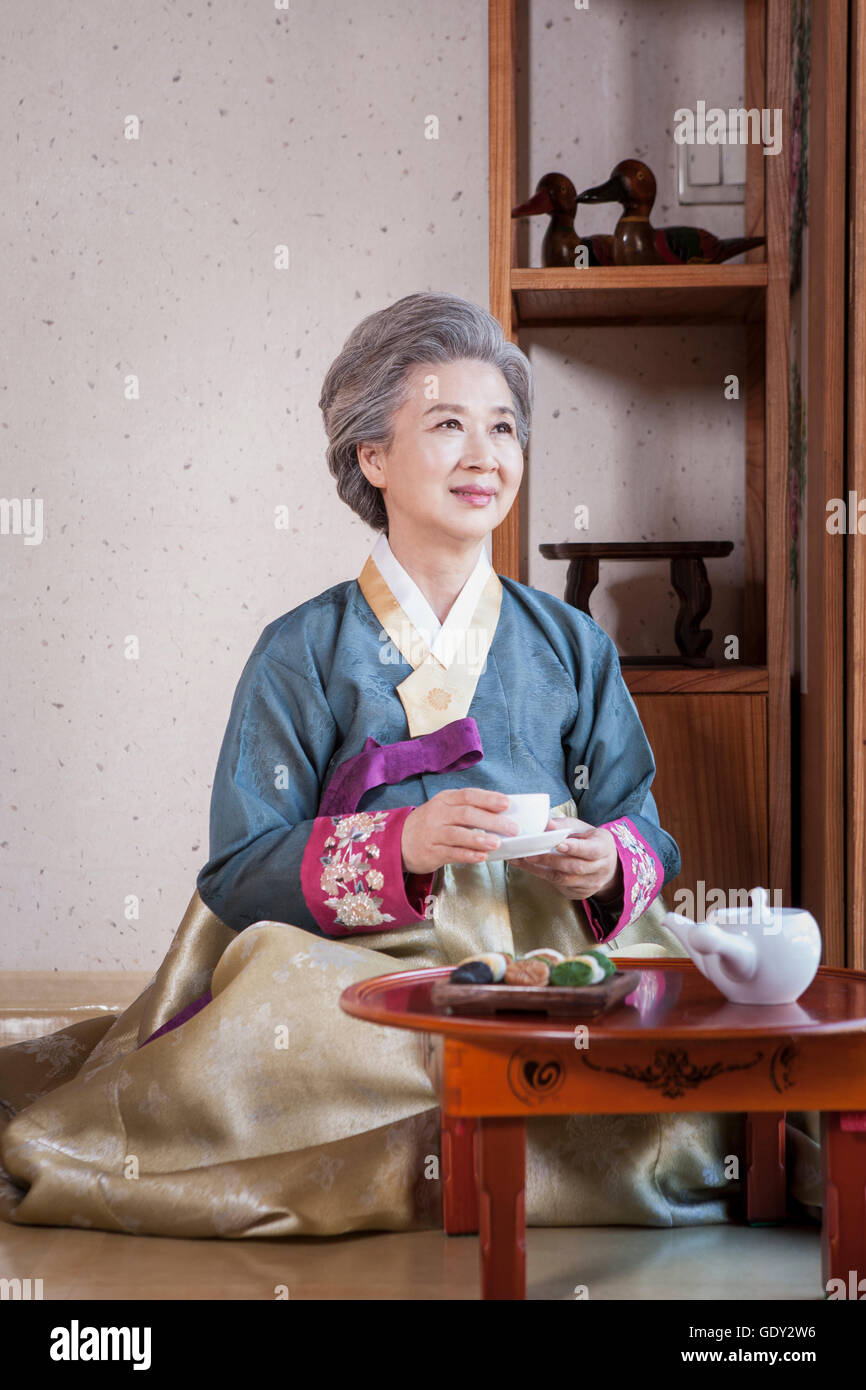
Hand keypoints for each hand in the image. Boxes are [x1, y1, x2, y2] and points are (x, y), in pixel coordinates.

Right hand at [401, 788, 519, 874]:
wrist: (399, 841)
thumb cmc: (430, 824)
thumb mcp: (444, 809)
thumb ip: (467, 809)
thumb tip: (501, 814)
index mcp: (444, 799)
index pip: (468, 795)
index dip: (488, 799)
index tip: (507, 804)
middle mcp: (438, 814)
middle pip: (467, 814)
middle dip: (492, 821)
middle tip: (512, 828)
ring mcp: (433, 833)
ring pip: (458, 834)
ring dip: (479, 839)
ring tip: (497, 843)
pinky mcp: (431, 852)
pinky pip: (452, 853)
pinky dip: (468, 855)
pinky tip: (482, 857)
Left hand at [517, 816, 621, 902]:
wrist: (602, 862)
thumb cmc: (587, 840)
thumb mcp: (580, 828)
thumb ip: (562, 826)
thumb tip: (545, 823)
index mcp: (603, 846)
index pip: (590, 850)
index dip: (574, 848)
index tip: (558, 845)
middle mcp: (601, 867)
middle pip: (575, 867)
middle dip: (550, 861)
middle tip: (530, 855)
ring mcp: (592, 883)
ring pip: (565, 880)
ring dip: (542, 871)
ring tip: (524, 861)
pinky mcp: (580, 893)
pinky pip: (561, 887)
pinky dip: (544, 877)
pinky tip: (530, 869)